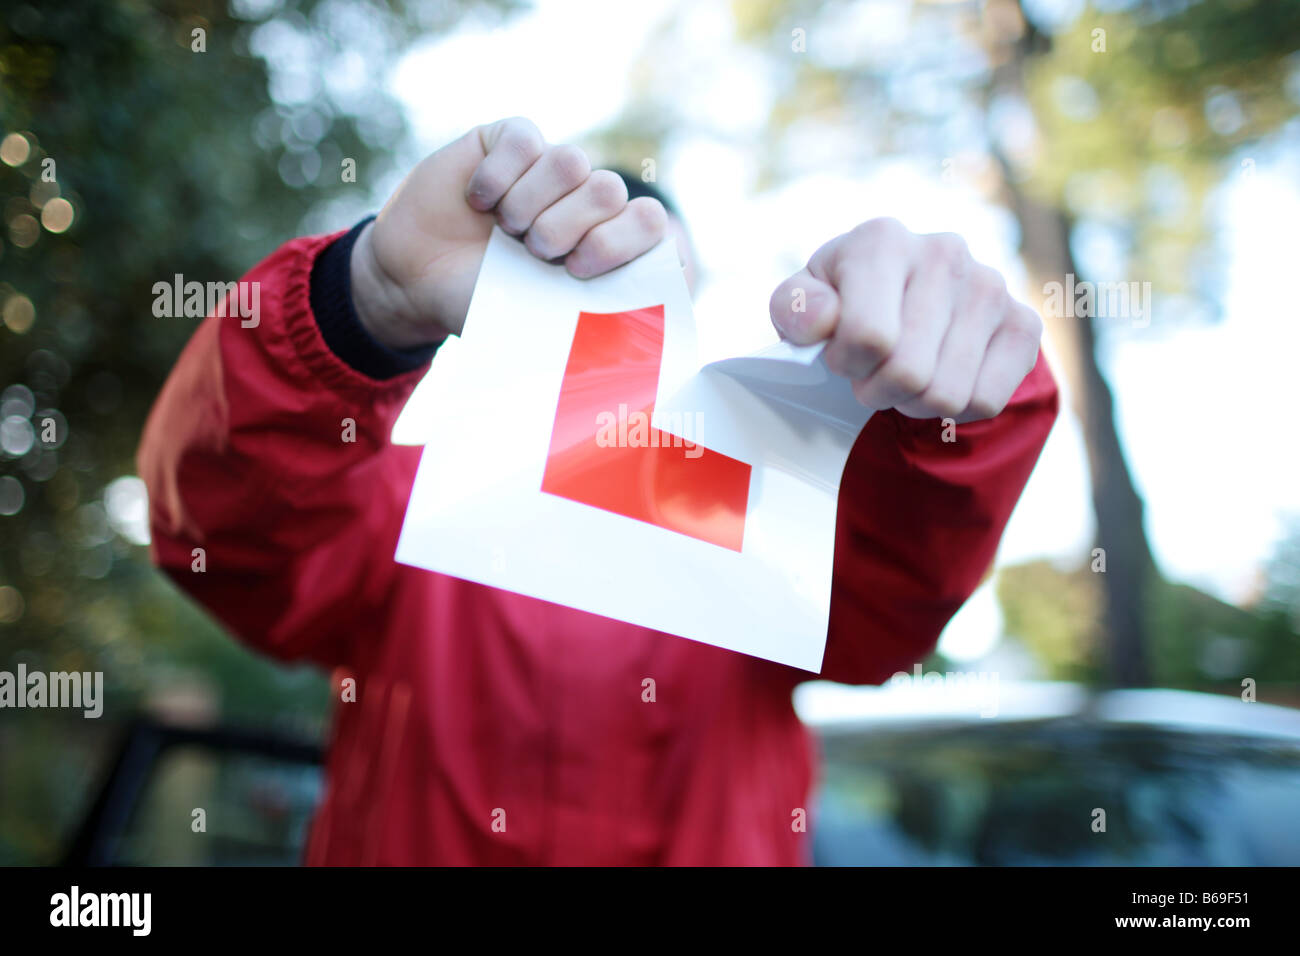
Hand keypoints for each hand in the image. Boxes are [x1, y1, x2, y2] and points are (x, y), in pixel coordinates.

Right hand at [351, 117, 668, 346]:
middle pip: (609, 189)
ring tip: (505, 229)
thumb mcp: (540, 323)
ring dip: (529, 205)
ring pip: (570, 161)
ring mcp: (550, 166)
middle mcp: (585, 200)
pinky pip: (524, 141)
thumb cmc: (486, 303)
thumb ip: (586, 322)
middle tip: (534, 253)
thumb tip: (630, 348)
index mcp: (606, 243)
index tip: (579, 269)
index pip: (649, 222)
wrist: (418, 282)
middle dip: (565, 228)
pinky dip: (495, 177)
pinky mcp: (511, 140)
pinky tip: (478, 201)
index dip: (619, 242)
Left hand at [768, 218, 1042, 422]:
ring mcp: (991, 287)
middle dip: (878, 390)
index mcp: (883, 240)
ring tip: (904, 376)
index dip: (846, 364)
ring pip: (946, 394)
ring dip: (914, 403)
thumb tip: (821, 320)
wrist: (908, 298)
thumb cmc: (843, 302)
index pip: (868, 337)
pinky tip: (940, 379)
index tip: (841, 356)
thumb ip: (794, 308)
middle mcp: (945, 253)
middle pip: (908, 373)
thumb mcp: (803, 301)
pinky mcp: (1024, 324)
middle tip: (871, 376)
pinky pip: (986, 401)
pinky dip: (956, 409)